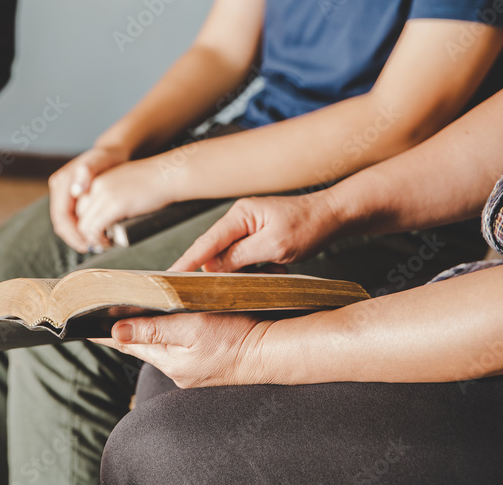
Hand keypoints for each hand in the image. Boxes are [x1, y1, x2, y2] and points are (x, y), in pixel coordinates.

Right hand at [48, 145, 130, 251]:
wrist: (111, 151)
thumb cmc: (108, 157)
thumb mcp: (100, 161)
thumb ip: (87, 172)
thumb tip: (76, 190)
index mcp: (62, 181)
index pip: (62, 216)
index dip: (73, 234)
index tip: (89, 244)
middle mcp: (59, 187)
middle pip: (61, 222)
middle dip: (74, 238)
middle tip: (92, 248)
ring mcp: (63, 192)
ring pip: (65, 222)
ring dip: (77, 235)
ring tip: (94, 244)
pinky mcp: (69, 196)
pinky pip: (71, 217)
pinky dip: (80, 227)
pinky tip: (93, 233)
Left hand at [74, 158, 177, 248]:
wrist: (168, 174)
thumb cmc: (154, 181)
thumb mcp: (124, 184)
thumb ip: (112, 196)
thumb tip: (109, 218)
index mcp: (98, 179)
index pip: (80, 205)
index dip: (87, 222)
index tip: (96, 232)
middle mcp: (96, 185)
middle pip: (79, 215)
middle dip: (86, 232)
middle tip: (100, 242)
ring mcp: (104, 195)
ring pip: (83, 224)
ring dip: (92, 238)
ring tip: (105, 243)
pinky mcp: (114, 205)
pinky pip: (95, 228)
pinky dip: (98, 239)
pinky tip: (109, 243)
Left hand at [91, 312, 273, 387]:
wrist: (272, 353)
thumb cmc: (235, 337)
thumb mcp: (192, 328)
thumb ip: (153, 330)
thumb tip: (116, 333)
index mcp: (168, 358)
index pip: (126, 343)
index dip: (106, 331)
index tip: (84, 323)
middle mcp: (176, 368)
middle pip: (141, 344)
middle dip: (126, 327)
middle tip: (105, 309)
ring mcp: (190, 370)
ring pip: (160, 345)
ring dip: (148, 329)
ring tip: (134, 311)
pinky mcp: (204, 366)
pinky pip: (178, 348)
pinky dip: (170, 334)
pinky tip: (173, 322)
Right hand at [169, 194, 338, 272]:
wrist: (334, 216)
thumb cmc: (309, 225)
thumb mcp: (274, 245)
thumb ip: (240, 257)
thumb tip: (213, 269)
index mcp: (240, 215)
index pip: (206, 243)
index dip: (186, 261)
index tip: (168, 278)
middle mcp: (239, 220)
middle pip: (215, 252)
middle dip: (223, 272)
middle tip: (232, 288)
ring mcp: (248, 228)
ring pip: (231, 259)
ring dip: (245, 273)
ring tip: (271, 272)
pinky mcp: (257, 238)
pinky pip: (245, 259)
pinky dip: (256, 270)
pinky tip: (275, 270)